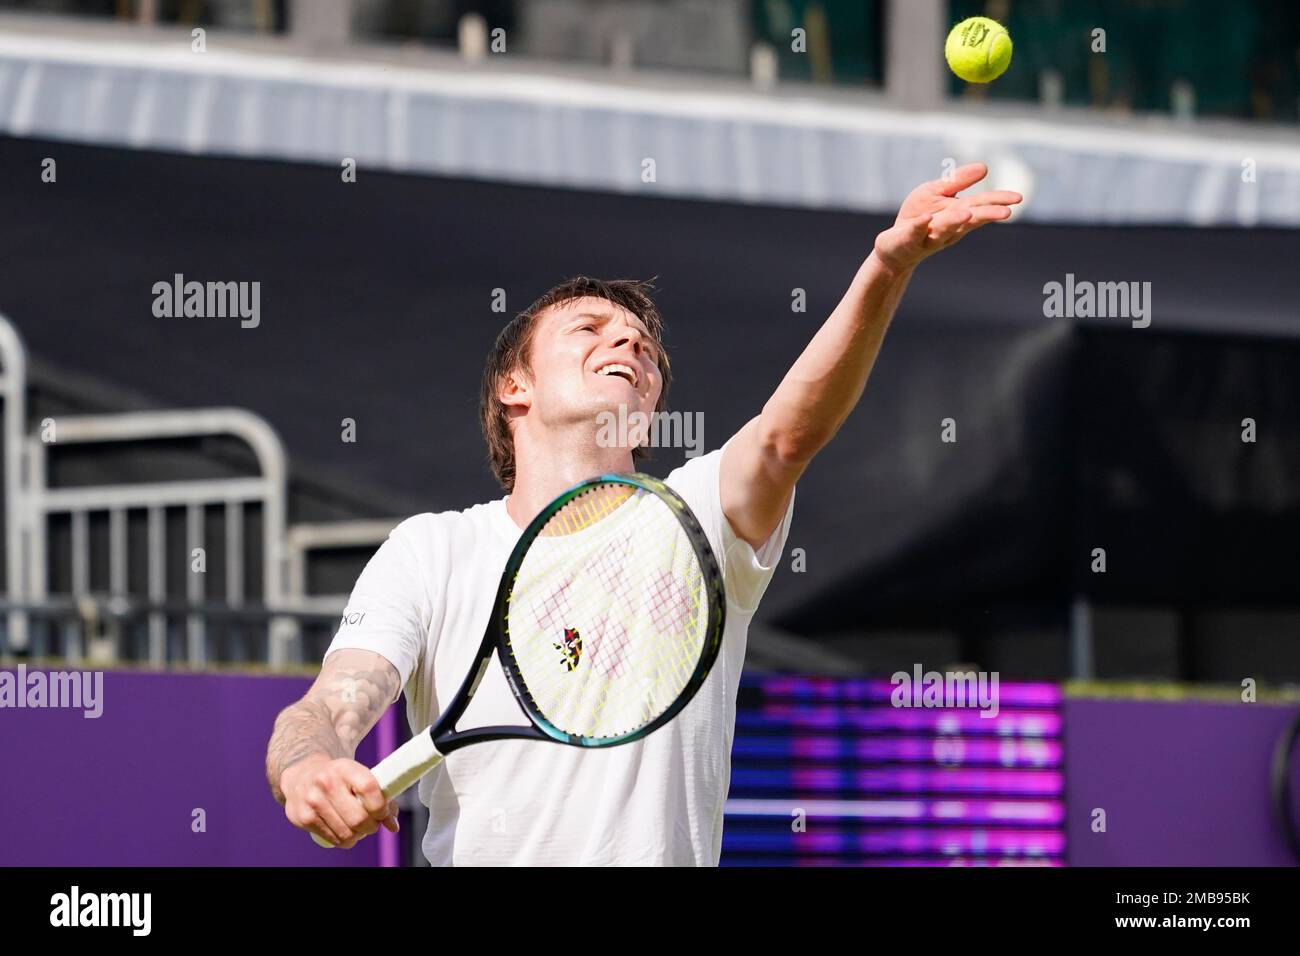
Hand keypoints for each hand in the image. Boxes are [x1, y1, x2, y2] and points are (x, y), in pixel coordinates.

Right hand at [280, 755, 399, 848]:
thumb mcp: (358, 777)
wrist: (301, 777)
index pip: (369, 788)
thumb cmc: (339, 778)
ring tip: (358, 827)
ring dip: (358, 835)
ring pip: (347, 833)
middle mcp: (326, 783)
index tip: (383, 812)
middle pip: (359, 818)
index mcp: (344, 767)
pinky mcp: (303, 818)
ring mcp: (312, 801)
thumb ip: (380, 797)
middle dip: (371, 826)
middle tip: (372, 823)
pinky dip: (345, 840)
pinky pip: (334, 840)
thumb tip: (393, 826)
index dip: (381, 806)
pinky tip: (345, 830)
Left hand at [872, 163, 1021, 273]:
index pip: (981, 206)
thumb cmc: (920, 215)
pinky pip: (915, 233)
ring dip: (956, 221)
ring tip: (967, 213)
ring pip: (944, 229)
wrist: (895, 246)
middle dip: (986, 215)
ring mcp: (929, 236)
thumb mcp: (937, 192)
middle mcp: (948, 228)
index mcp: (958, 214)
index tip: (1017, 198)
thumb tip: (985, 167)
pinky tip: (926, 219)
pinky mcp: (909, 241)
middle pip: (969, 220)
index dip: (999, 202)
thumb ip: (958, 181)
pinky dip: (921, 226)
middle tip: (1006, 213)